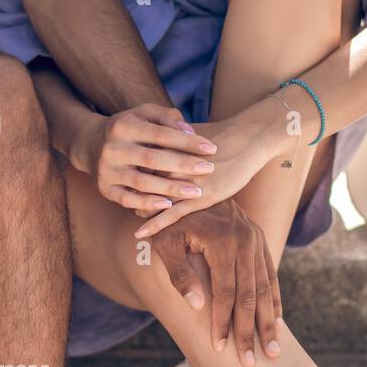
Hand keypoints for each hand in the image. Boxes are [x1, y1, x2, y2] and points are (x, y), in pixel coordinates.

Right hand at [71, 103, 217, 211]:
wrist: (91, 144)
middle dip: (183, 165)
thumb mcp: (145, 114)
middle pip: (152, 159)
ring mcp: (107, 170)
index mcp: (124, 126)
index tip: (211, 149)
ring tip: (196, 192)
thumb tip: (190, 133)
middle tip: (209, 169)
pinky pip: (127, 199)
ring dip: (170, 189)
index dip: (187, 142)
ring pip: (142, 182)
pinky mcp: (105, 188)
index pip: (161, 134)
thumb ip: (169, 118)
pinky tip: (169, 205)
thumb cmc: (131, 128)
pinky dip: (148, 203)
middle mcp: (112, 148)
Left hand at [135, 103, 295, 237]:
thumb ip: (170, 137)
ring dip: (141, 207)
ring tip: (133, 213)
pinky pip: (172, 214)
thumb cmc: (220, 135)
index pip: (139, 161)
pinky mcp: (201, 197)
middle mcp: (175, 164)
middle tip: (121, 193)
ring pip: (155, 198)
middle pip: (143, 180)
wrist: (249, 138)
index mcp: (170, 146)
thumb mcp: (191, 133)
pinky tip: (139, 233)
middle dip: (132, 188)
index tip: (117, 175)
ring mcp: (188, 182)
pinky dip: (154, 224)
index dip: (129, 170)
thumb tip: (156, 138)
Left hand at [149, 201, 281, 366]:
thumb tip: (198, 305)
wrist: (191, 188)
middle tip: (250, 363)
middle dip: (250, 332)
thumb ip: (179, 273)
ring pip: (265, 289)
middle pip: (249, 296)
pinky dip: (274, 302)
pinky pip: (271, 277)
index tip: (219, 349)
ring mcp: (256, 240)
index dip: (222, 323)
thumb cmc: (170, 220)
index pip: (224, 292)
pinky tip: (276, 325)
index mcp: (221, 241)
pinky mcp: (260, 241)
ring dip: (268, 323)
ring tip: (271, 352)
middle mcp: (245, 240)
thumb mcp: (165, 243)